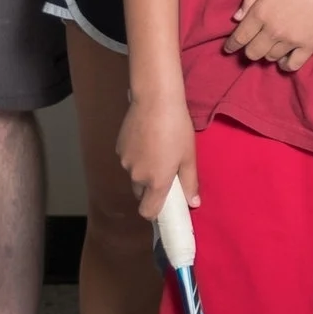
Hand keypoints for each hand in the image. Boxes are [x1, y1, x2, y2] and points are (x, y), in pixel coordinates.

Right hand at [118, 91, 196, 221]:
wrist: (155, 101)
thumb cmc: (177, 129)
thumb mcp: (189, 156)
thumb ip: (190, 182)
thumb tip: (193, 204)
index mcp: (156, 182)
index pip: (148, 212)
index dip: (155, 212)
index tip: (165, 204)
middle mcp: (137, 176)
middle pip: (141, 193)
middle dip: (151, 188)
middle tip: (166, 170)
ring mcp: (125, 162)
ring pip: (134, 175)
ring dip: (143, 170)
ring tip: (157, 149)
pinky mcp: (118, 149)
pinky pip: (128, 160)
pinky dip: (136, 157)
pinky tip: (147, 140)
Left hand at [227, 0, 312, 70]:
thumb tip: (236, 18)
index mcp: (260, 12)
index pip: (239, 37)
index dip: (231, 45)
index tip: (229, 49)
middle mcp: (272, 30)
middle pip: (253, 52)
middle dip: (249, 50)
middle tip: (253, 45)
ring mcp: (291, 40)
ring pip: (271, 57)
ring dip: (268, 53)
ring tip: (273, 45)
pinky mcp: (309, 46)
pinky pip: (292, 65)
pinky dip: (285, 64)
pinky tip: (285, 58)